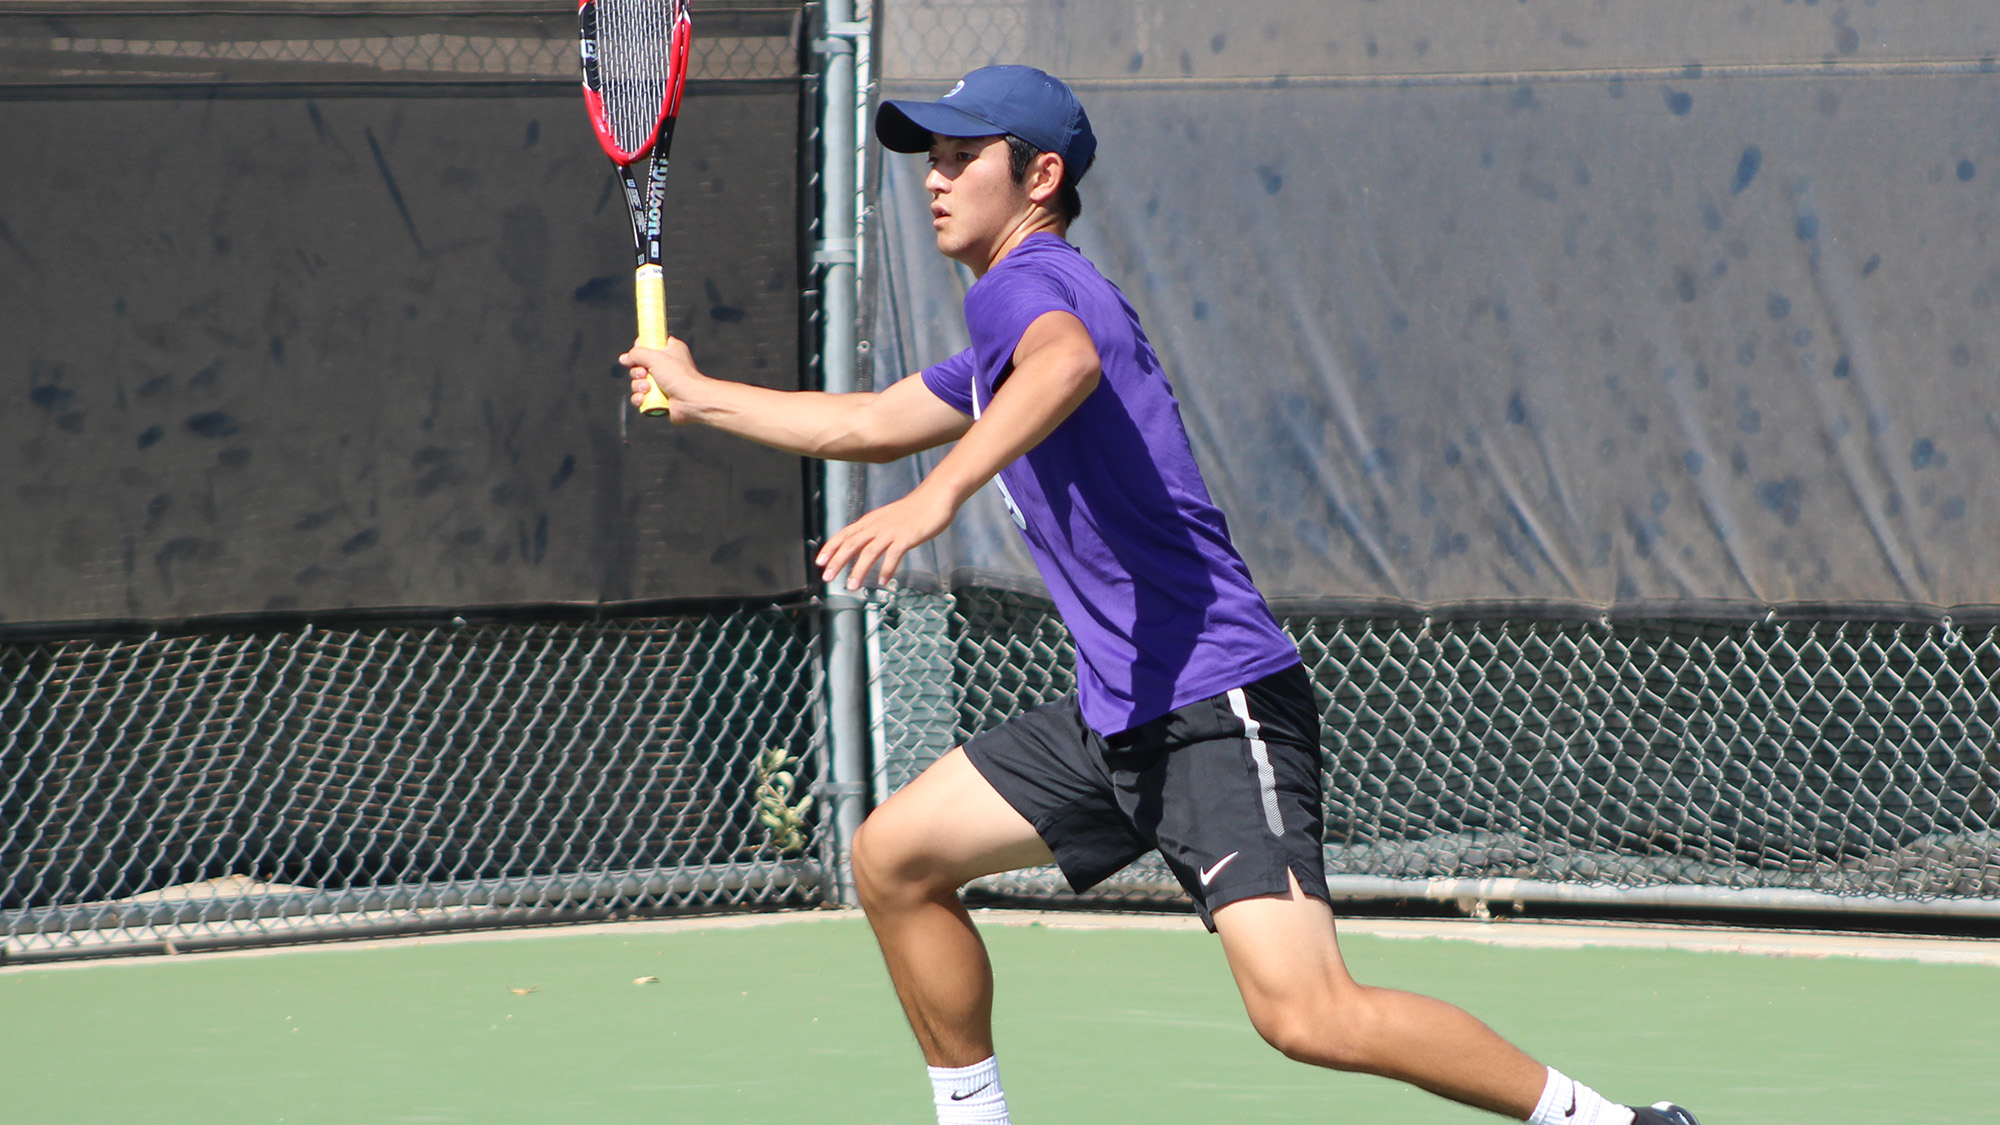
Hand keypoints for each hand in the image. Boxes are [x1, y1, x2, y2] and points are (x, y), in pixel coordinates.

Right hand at [619, 337, 700, 420]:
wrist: (692, 401)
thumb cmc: (679, 376)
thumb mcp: (655, 357)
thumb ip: (636, 354)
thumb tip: (624, 358)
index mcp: (670, 350)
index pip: (650, 343)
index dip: (642, 348)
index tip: (639, 353)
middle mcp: (667, 365)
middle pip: (639, 365)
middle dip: (637, 371)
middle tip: (644, 374)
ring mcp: (663, 382)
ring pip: (638, 382)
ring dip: (638, 385)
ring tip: (648, 389)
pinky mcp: (659, 398)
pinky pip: (641, 396)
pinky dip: (639, 398)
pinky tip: (643, 398)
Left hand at [816, 485, 959, 589]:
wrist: (935, 497)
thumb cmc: (913, 510)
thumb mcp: (888, 518)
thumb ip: (875, 530)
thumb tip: (864, 545)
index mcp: (870, 521)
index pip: (844, 534)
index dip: (830, 548)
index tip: (819, 562)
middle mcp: (877, 525)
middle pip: (851, 544)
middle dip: (837, 561)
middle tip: (827, 578)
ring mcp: (891, 531)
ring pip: (869, 552)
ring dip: (859, 570)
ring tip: (852, 586)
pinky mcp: (906, 537)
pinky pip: (893, 555)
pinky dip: (887, 569)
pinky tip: (883, 582)